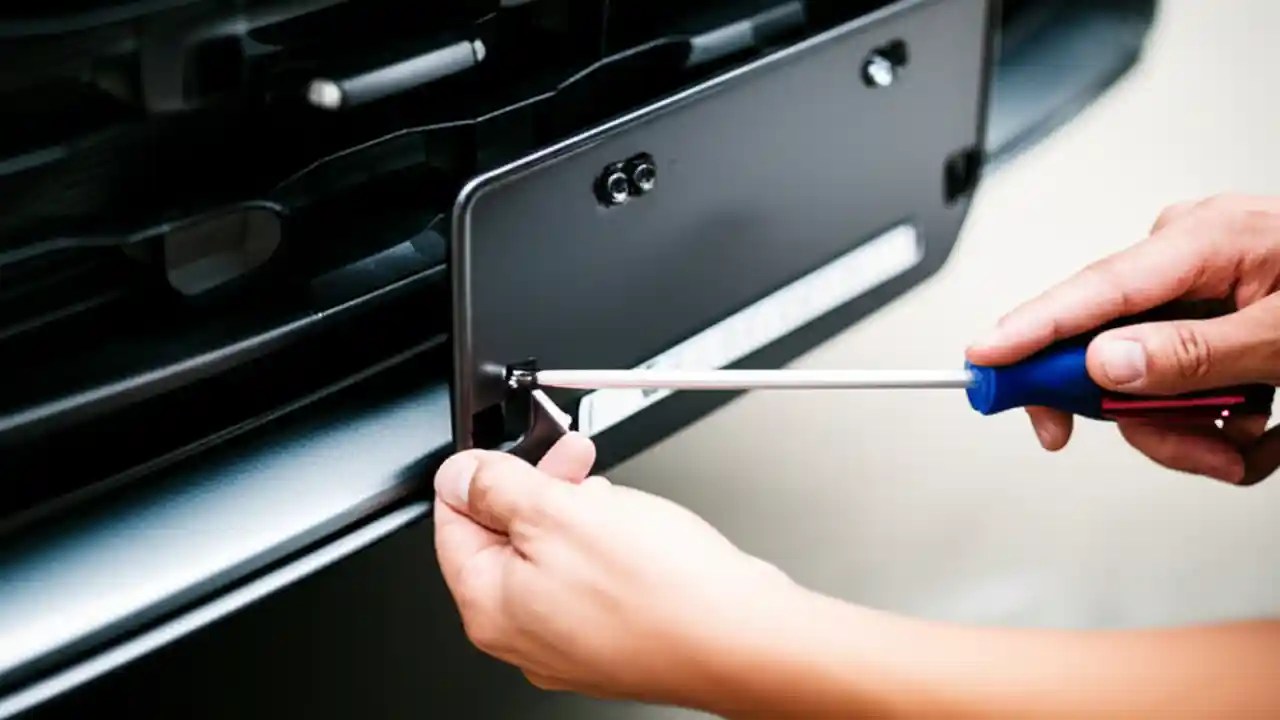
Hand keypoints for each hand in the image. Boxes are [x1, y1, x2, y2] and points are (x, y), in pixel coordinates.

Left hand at [432, 435, 796, 706]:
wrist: (743, 640)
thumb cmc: (662, 593)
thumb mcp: (559, 512)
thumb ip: (497, 487)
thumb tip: (458, 475)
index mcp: (490, 607)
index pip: (451, 524)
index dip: (478, 474)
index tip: (511, 448)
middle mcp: (523, 635)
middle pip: (504, 539)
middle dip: (536, 487)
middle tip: (572, 457)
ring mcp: (568, 641)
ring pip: (551, 555)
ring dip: (574, 510)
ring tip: (612, 495)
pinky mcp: (610, 637)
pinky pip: (588, 578)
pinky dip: (603, 544)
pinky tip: (632, 529)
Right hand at [968, 194, 1279, 484]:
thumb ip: (1195, 351)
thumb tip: (1104, 364)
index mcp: (1203, 239)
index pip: (1094, 290)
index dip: (1030, 330)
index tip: (982, 362)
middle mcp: (1189, 259)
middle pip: (1112, 351)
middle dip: (1158, 418)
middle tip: (1205, 451)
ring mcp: (1198, 291)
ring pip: (1145, 384)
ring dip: (1202, 433)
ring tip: (1260, 442)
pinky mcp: (1210, 323)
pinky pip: (1178, 386)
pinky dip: (1223, 424)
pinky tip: (1266, 426)